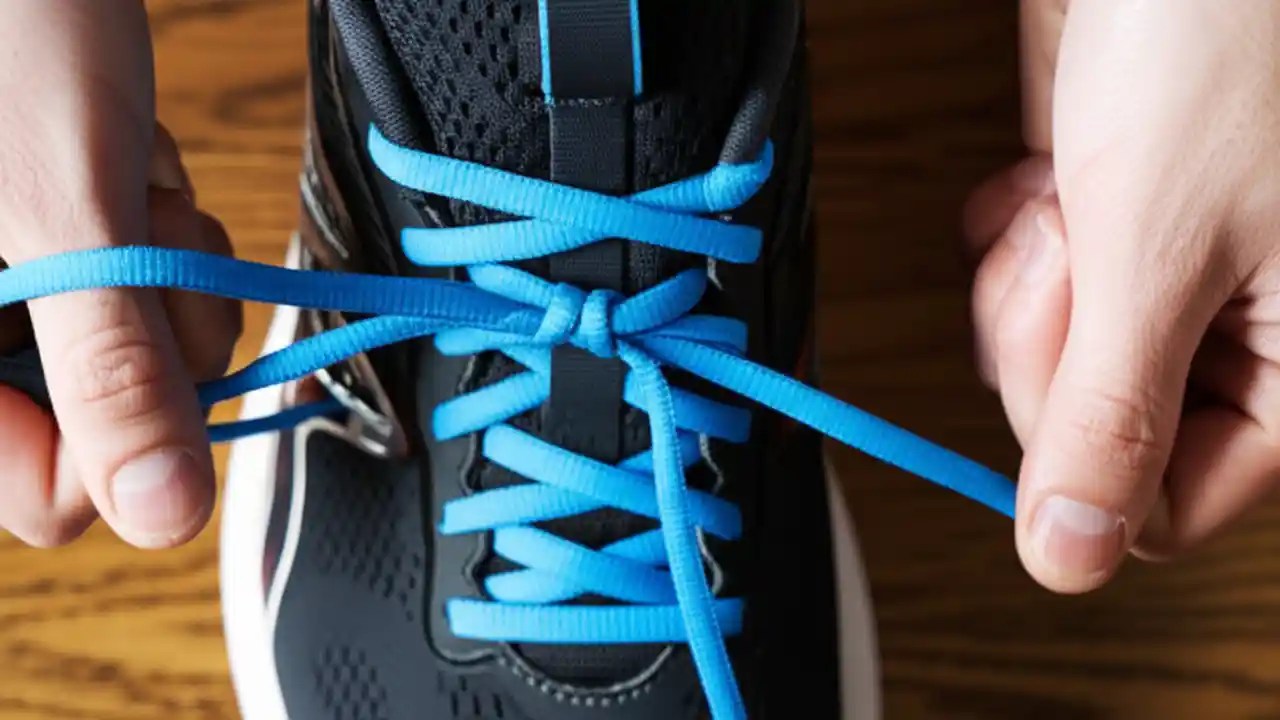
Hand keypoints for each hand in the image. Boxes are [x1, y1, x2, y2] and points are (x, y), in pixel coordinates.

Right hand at [0, 2, 239, 548]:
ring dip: (167, 258)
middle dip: (157, 319)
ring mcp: (12, 295)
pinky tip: (124, 160)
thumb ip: (111, 371)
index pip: (51, 496)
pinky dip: (159, 224)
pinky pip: (146, 280)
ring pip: (147, 344)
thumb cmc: (9, 36)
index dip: (129, 434)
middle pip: (112, 416)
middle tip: (138, 228)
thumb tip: (164, 516)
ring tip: (122, 174)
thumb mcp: (67, 213)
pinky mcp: (55, 251)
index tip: (155, 344)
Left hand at [966, 0, 1279, 591]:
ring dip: (1031, 277)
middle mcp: (1240, 335)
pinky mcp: (1112, 224)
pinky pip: (1028, 282)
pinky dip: (1012, 230)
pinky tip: (1046, 176)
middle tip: (1078, 246)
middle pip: (1086, 429)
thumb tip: (1067, 557)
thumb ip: (1113, 413)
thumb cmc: (1233, 38)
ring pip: (1045, 359)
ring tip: (1076, 193)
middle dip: (1052, 337)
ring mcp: (1168, 278)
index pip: (1158, 509)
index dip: (1080, 446)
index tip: (1063, 360)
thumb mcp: (1161, 250)